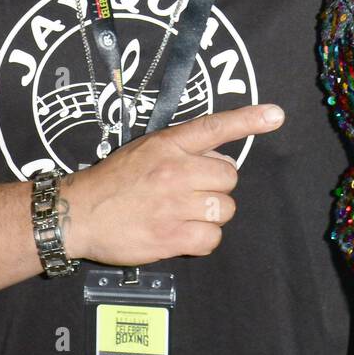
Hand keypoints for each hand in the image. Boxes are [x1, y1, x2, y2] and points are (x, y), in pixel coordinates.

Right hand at [60, 104, 284, 266]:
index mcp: (169, 144)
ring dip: (211, 214)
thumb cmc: (115, 181)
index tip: (275, 115)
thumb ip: (182, 149)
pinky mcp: (171, 237)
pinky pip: (212, 238)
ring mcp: (175, 205)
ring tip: (185, 214)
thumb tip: (216, 154)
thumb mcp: (147, 150)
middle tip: (191, 192)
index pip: (215, 126)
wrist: (78, 214)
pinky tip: (183, 233)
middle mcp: (176, 171)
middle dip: (216, 187)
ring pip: (225, 209)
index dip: (249, 120)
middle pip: (229, 178)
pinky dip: (202, 239)